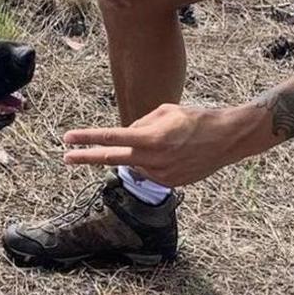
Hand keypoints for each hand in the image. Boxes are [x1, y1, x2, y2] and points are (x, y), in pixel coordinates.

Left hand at [63, 102, 259, 187]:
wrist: (227, 140)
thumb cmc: (196, 119)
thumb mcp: (165, 111)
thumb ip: (140, 124)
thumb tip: (125, 136)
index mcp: (151, 137)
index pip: (111, 138)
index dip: (87, 138)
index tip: (68, 138)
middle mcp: (153, 158)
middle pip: (112, 159)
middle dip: (87, 157)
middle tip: (66, 156)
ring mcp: (161, 174)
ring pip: (135, 163)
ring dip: (138, 153)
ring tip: (166, 141)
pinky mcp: (170, 183)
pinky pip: (150, 171)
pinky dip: (152, 161)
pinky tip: (173, 153)